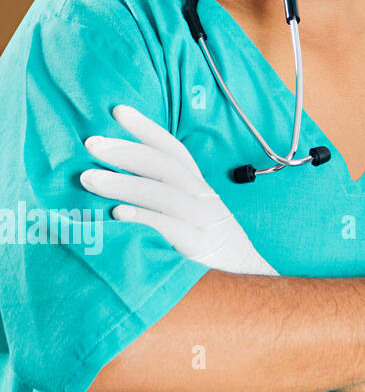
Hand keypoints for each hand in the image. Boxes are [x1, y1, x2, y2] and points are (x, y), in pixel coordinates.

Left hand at [80, 105, 275, 275]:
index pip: (173, 151)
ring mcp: (204, 223)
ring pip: (164, 194)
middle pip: (166, 167)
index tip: (118, 111)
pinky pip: (171, 229)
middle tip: (91, 143)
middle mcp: (204, 200)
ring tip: (88, 178)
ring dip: (124, 182)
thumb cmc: (212, 251)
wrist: (249, 281)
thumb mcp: (195, 218)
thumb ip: (169, 200)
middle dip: (127, 151)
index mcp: (200, 190)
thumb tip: (123, 184)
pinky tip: (117, 214)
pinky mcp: (201, 249)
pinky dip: (144, 218)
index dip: (147, 129)